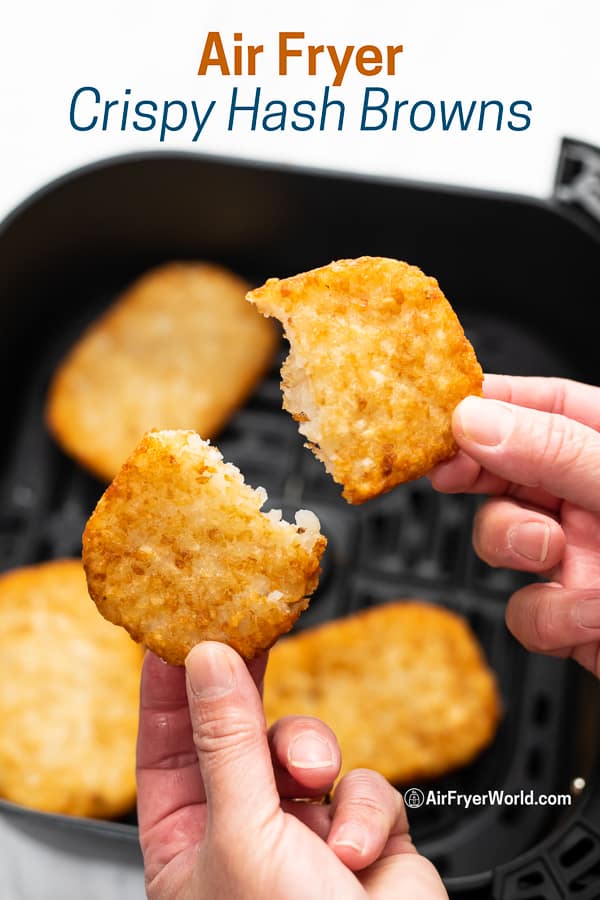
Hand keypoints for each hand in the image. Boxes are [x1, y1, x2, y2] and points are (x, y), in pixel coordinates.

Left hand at [137, 643, 446, 898]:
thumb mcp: (242, 837)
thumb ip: (229, 742)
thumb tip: (208, 663)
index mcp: (187, 846)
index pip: (166, 748)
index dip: (170, 688)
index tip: (177, 633)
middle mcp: (244, 836)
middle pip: (239, 734)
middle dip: (248, 692)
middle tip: (248, 631)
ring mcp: (305, 836)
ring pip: (307, 750)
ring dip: (315, 755)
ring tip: (314, 779)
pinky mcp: (363, 838)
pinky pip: (362, 786)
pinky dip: (364, 810)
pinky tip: (356, 853)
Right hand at [429, 374, 599, 676]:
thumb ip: (557, 453)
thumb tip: (477, 420)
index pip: (544, 405)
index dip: (487, 403)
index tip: (441, 414)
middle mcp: (595, 497)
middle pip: (508, 465)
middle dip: (479, 473)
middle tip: (451, 474)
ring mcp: (583, 557)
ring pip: (503, 537)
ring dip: (514, 545)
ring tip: (551, 553)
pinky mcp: (576, 617)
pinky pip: (528, 610)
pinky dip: (550, 616)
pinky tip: (588, 614)